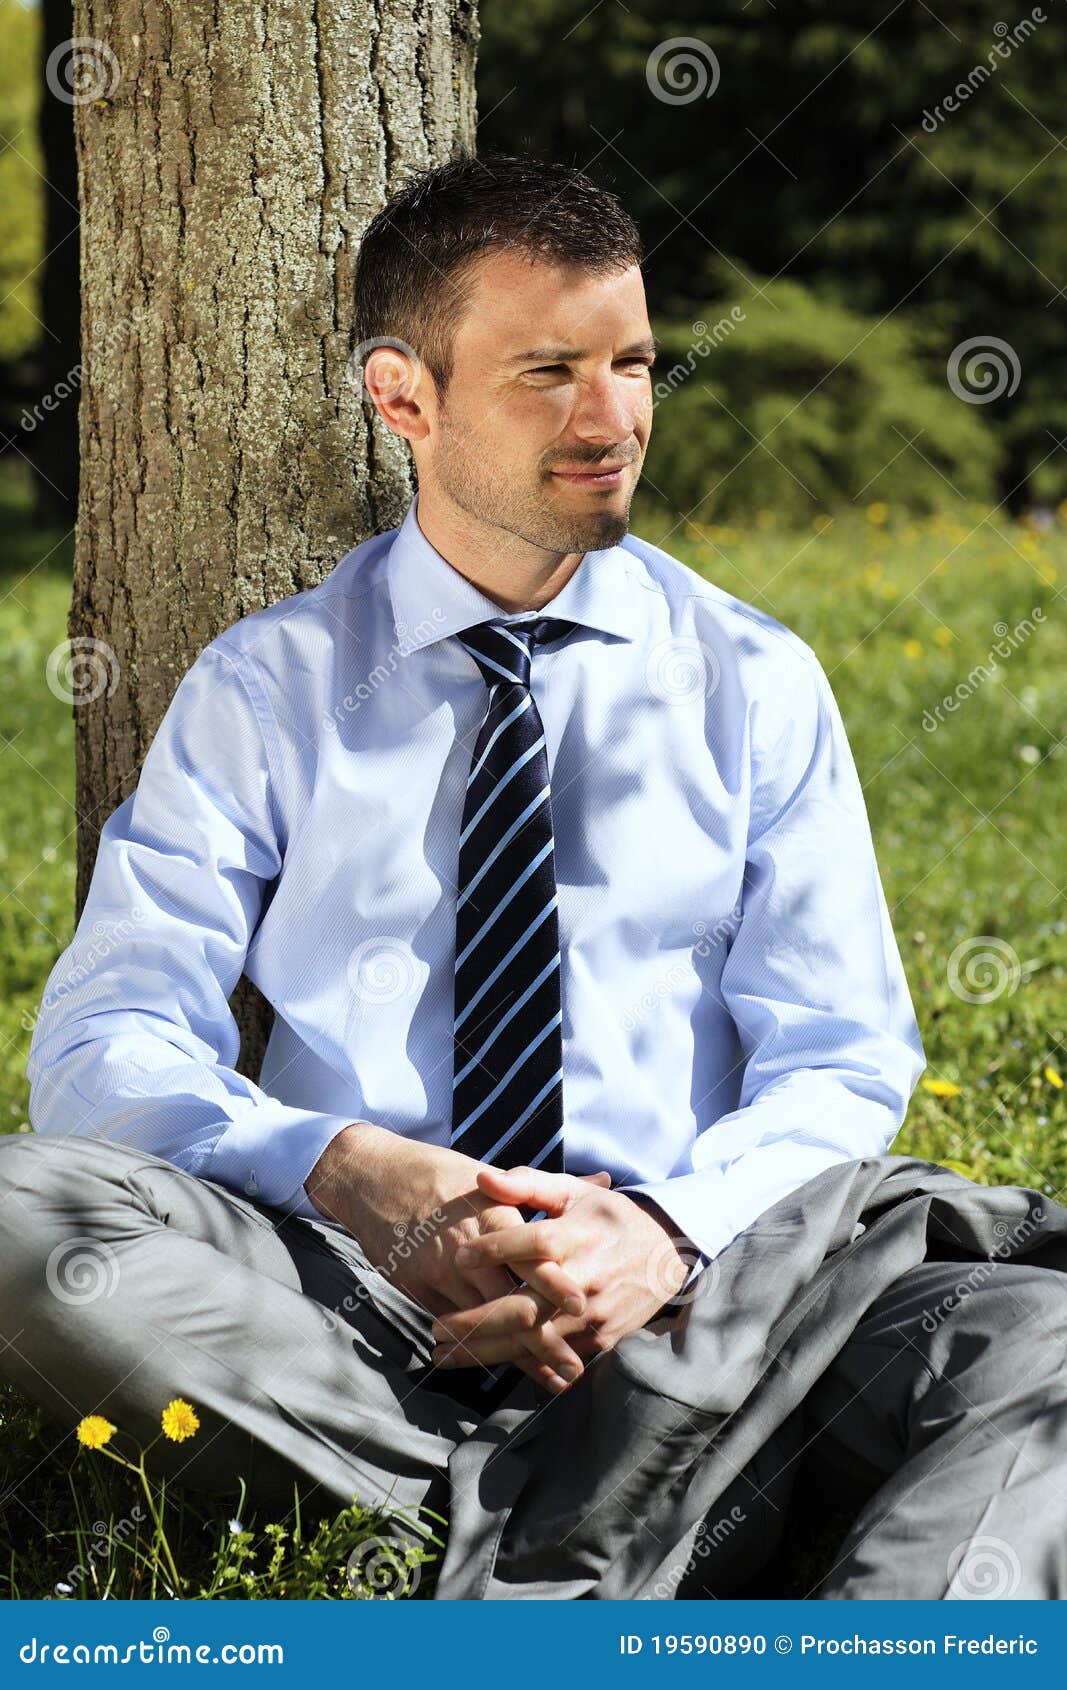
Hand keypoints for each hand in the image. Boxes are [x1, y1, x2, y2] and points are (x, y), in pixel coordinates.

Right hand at [304, 1125, 604, 1392]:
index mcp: (492, 1215)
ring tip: (550, 1380)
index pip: (531, 1254)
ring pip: (484, 1323)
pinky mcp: (419, 1288)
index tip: (582, 1307)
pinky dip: (477, 1348)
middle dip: (544, 1339)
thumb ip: (549, 1190)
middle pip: (512, 1300)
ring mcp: (441, 1272)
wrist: (375, 1177)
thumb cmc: (439, 1174)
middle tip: (574, 1368)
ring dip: (517, 1355)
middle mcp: (469, 1248)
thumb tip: (604, 1179)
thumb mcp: (490, 1175)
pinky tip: (499, 1366)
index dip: (555, 1284)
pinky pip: (454, 1324)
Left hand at [429, 1164, 690, 1386]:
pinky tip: (484, 1362)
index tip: (458, 1254)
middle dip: (475, 1321)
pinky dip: (517, 1363)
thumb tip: (481, 1178)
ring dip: (486, 1351)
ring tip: (445, 1353)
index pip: (533, 1243)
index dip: (495, 1248)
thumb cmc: (607, 1218)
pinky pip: (553, 1358)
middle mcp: (585, 1279)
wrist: (666, 1254)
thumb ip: (525, 1185)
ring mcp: (593, 1315)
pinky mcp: (600, 1340)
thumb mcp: (571, 1192)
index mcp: (579, 1236)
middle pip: (525, 1307)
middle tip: (435, 1327)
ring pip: (533, 1341)